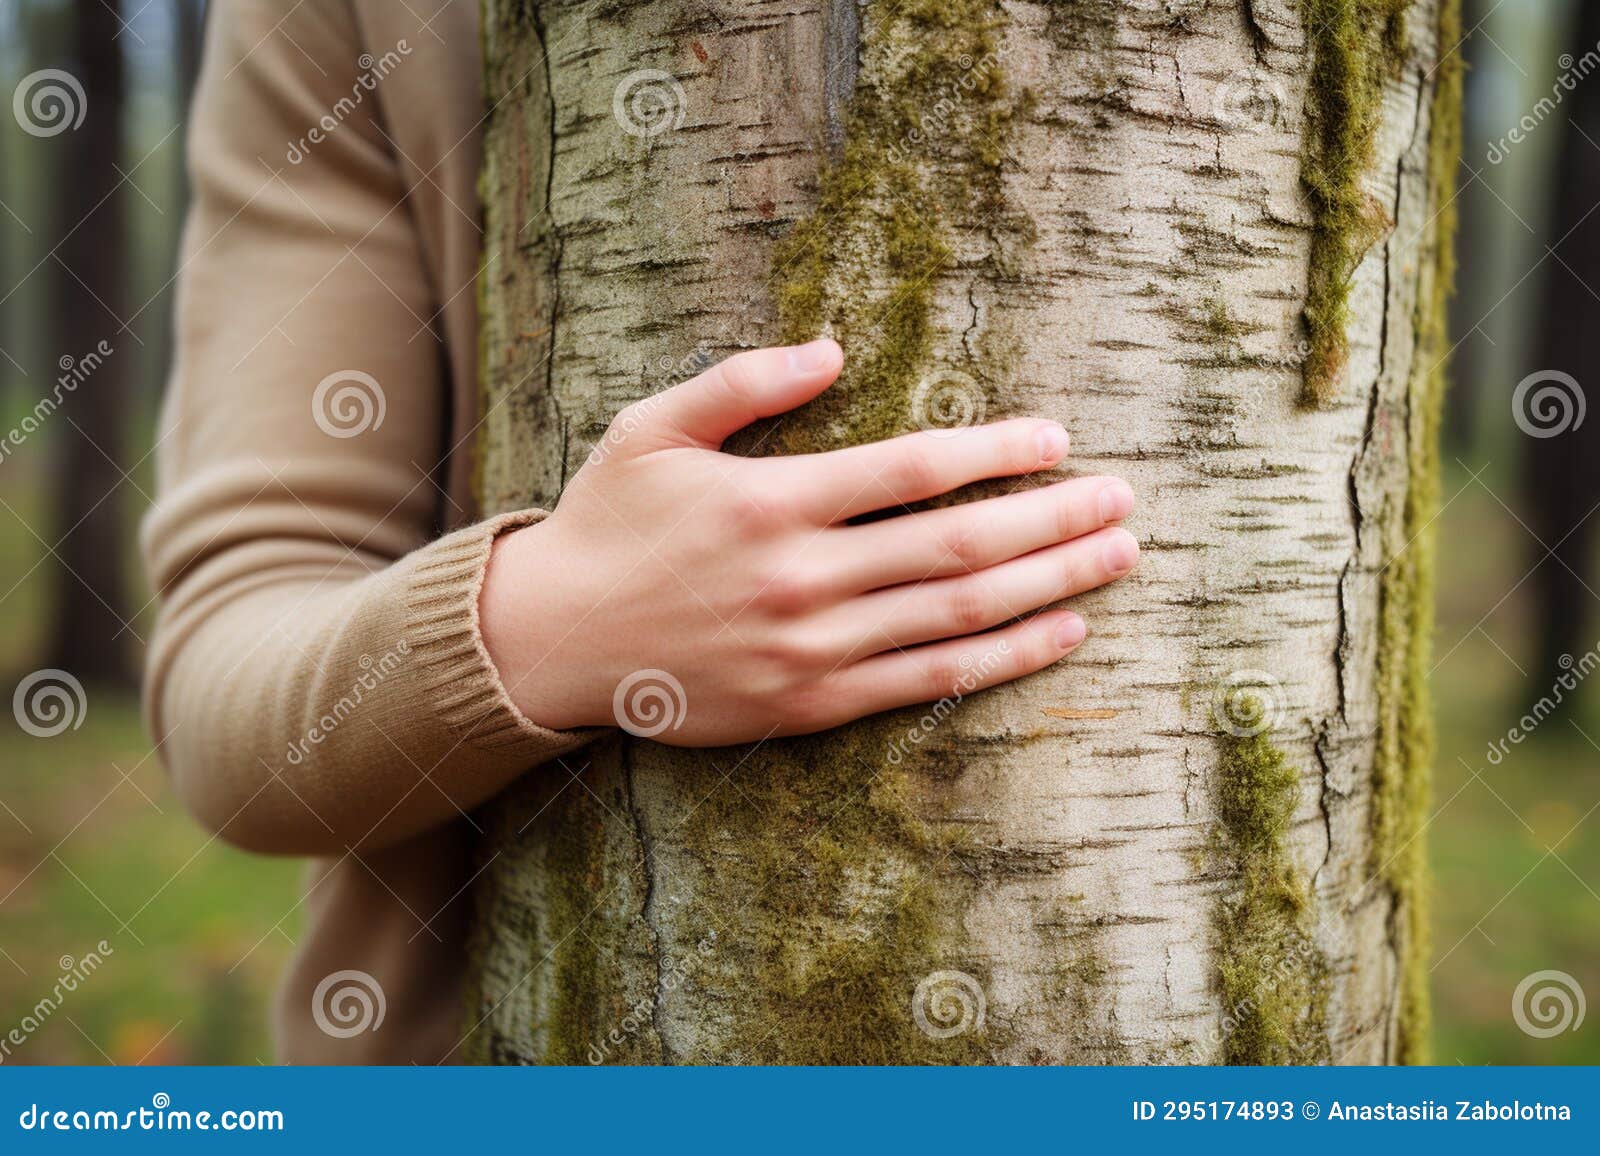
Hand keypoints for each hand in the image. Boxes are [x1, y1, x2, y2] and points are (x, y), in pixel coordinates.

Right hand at [479, 339, 1137, 743]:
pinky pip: (929, 680)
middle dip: (1055, 519)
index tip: (1059, 440)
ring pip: (960, 614)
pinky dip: (1004, 658)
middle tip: (1125, 499)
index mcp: (772, 501)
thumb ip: (743, 383)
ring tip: (1118, 558)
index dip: (998, 452)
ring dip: (1053, 583)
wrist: (552, 643)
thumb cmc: (607, 526)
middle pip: (961, 544)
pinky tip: (1062, 631)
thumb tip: (834, 348)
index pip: (914, 470)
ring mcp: (812, 649)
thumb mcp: (652, 430)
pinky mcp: (812, 705)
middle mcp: (803, 577)